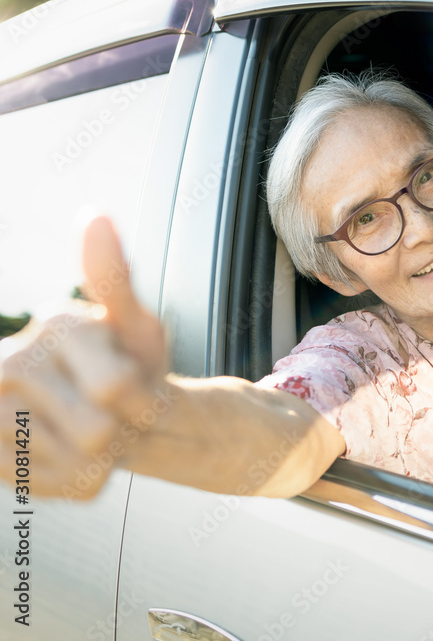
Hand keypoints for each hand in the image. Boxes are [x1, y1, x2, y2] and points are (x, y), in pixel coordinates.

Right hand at [0, 216, 169, 497]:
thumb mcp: (135, 323)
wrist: (108, 410)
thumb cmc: (127, 361)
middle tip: (115, 409)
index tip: (137, 383)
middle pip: (98, 433)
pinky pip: (60, 488)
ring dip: (103, 457)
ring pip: (79, 467)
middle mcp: (10, 367)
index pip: (117, 389)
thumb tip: (96, 217)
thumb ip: (114, 278)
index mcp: (54, 329)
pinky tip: (71, 454)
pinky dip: (80, 481)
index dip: (145, 398)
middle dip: (124, 429)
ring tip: (92, 427)